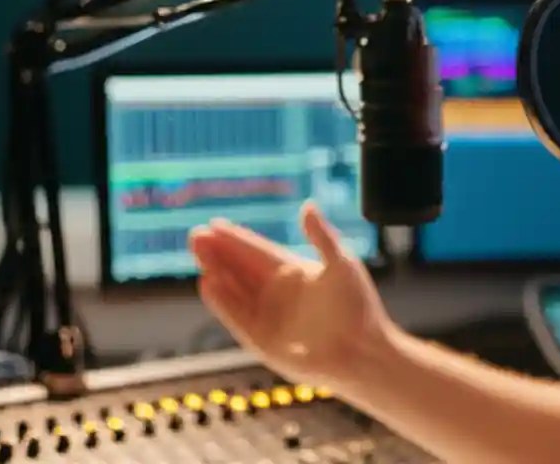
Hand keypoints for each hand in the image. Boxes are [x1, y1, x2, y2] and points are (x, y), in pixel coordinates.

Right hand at [189, 201, 391, 388]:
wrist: (363, 352)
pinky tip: (208, 283)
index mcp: (295, 273)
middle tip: (196, 235)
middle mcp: (277, 294)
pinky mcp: (262, 342)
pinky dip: (223, 302)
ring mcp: (268, 318)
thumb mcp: (342, 265)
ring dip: (217, 272)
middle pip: (240, 269)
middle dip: (218, 252)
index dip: (237, 239)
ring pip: (235, 291)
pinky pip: (237, 317)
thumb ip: (322, 237)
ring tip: (198, 254)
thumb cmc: (359, 308)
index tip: (215, 224)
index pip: (258, 252)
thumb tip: (307, 206)